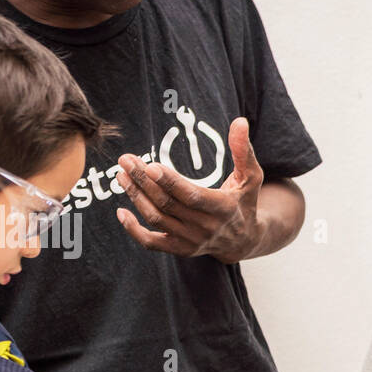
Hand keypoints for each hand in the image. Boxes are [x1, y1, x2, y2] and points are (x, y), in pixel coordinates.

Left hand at [115, 117, 269, 263]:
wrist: (243, 240)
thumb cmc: (244, 201)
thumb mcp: (251, 177)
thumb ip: (243, 151)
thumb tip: (240, 121)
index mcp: (222, 208)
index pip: (191, 196)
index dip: (170, 182)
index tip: (150, 166)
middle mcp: (205, 227)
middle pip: (167, 203)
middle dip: (144, 181)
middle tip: (126, 160)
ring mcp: (191, 240)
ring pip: (156, 218)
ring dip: (136, 196)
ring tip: (122, 175)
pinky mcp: (180, 249)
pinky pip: (151, 243)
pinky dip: (133, 229)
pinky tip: (121, 212)